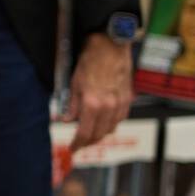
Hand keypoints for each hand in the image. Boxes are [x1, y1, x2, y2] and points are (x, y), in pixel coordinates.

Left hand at [65, 33, 132, 150]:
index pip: (85, 133)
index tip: (72, 149)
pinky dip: (110, 124)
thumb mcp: (74, 83)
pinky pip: (120, 119)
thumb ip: (71, 105)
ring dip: (100, 135)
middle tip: (79, 144)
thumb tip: (66, 120)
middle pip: (99, 135)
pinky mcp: (128, 99)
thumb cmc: (90, 61)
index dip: (78, 143)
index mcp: (92, 103)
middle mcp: (108, 107)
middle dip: (88, 142)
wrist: (110, 47)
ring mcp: (120, 104)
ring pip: (111, 129)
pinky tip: (103, 122)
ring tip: (89, 135)